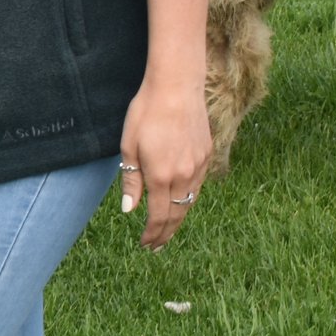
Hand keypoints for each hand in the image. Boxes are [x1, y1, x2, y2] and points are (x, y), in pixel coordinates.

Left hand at [118, 72, 211, 249]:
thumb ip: (131, 181)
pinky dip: (188, 199)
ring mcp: (199, 166)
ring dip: (178, 219)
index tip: (145, 245)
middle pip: (177, 214)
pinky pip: (198, 185)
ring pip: (190, 202)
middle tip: (156, 247)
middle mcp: (184, 176)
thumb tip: (130, 210)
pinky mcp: (207, 155)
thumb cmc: (145, 113)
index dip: (152, 234)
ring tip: (167, 230)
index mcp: (162, 176)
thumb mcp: (128, 146)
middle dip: (165, 233)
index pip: (158, 216)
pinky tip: (180, 202)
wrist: (176, 88)